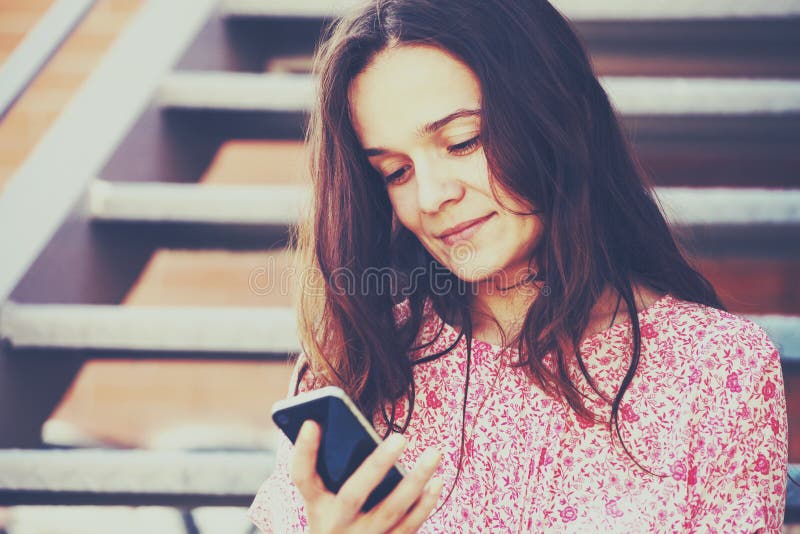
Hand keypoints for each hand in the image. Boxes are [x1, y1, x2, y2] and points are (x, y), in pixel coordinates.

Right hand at [289, 420, 443, 532]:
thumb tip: (351, 428)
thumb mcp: (326, 497)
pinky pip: (409, 527)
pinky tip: (436, 482)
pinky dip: (424, 504)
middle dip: (377, 465)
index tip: (311, 422)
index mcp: (316, 505)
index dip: (304, 450)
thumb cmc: (337, 515)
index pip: (302, 477)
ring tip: (433, 453)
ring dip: (415, 482)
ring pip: (391, 510)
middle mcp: (335, 524)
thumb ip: (333, 466)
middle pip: (354, 494)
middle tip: (401, 438)